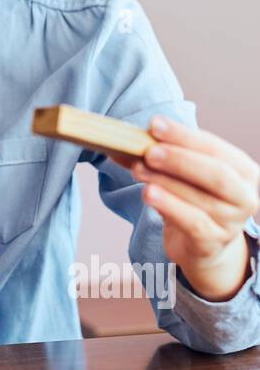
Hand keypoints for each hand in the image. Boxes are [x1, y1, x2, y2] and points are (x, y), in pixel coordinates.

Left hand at [109, 116, 259, 300]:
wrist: (203, 244)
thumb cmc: (194, 201)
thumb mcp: (185, 176)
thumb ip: (163, 156)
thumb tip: (125, 139)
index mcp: (243, 170)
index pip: (215, 148)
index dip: (184, 136)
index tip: (154, 124)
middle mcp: (244, 196)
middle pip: (216, 173)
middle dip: (179, 159)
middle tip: (148, 151)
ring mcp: (231, 222)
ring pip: (199, 198)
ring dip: (165, 181)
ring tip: (138, 169)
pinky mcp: (213, 243)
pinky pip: (192, 223)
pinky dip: (169, 206)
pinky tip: (149, 193)